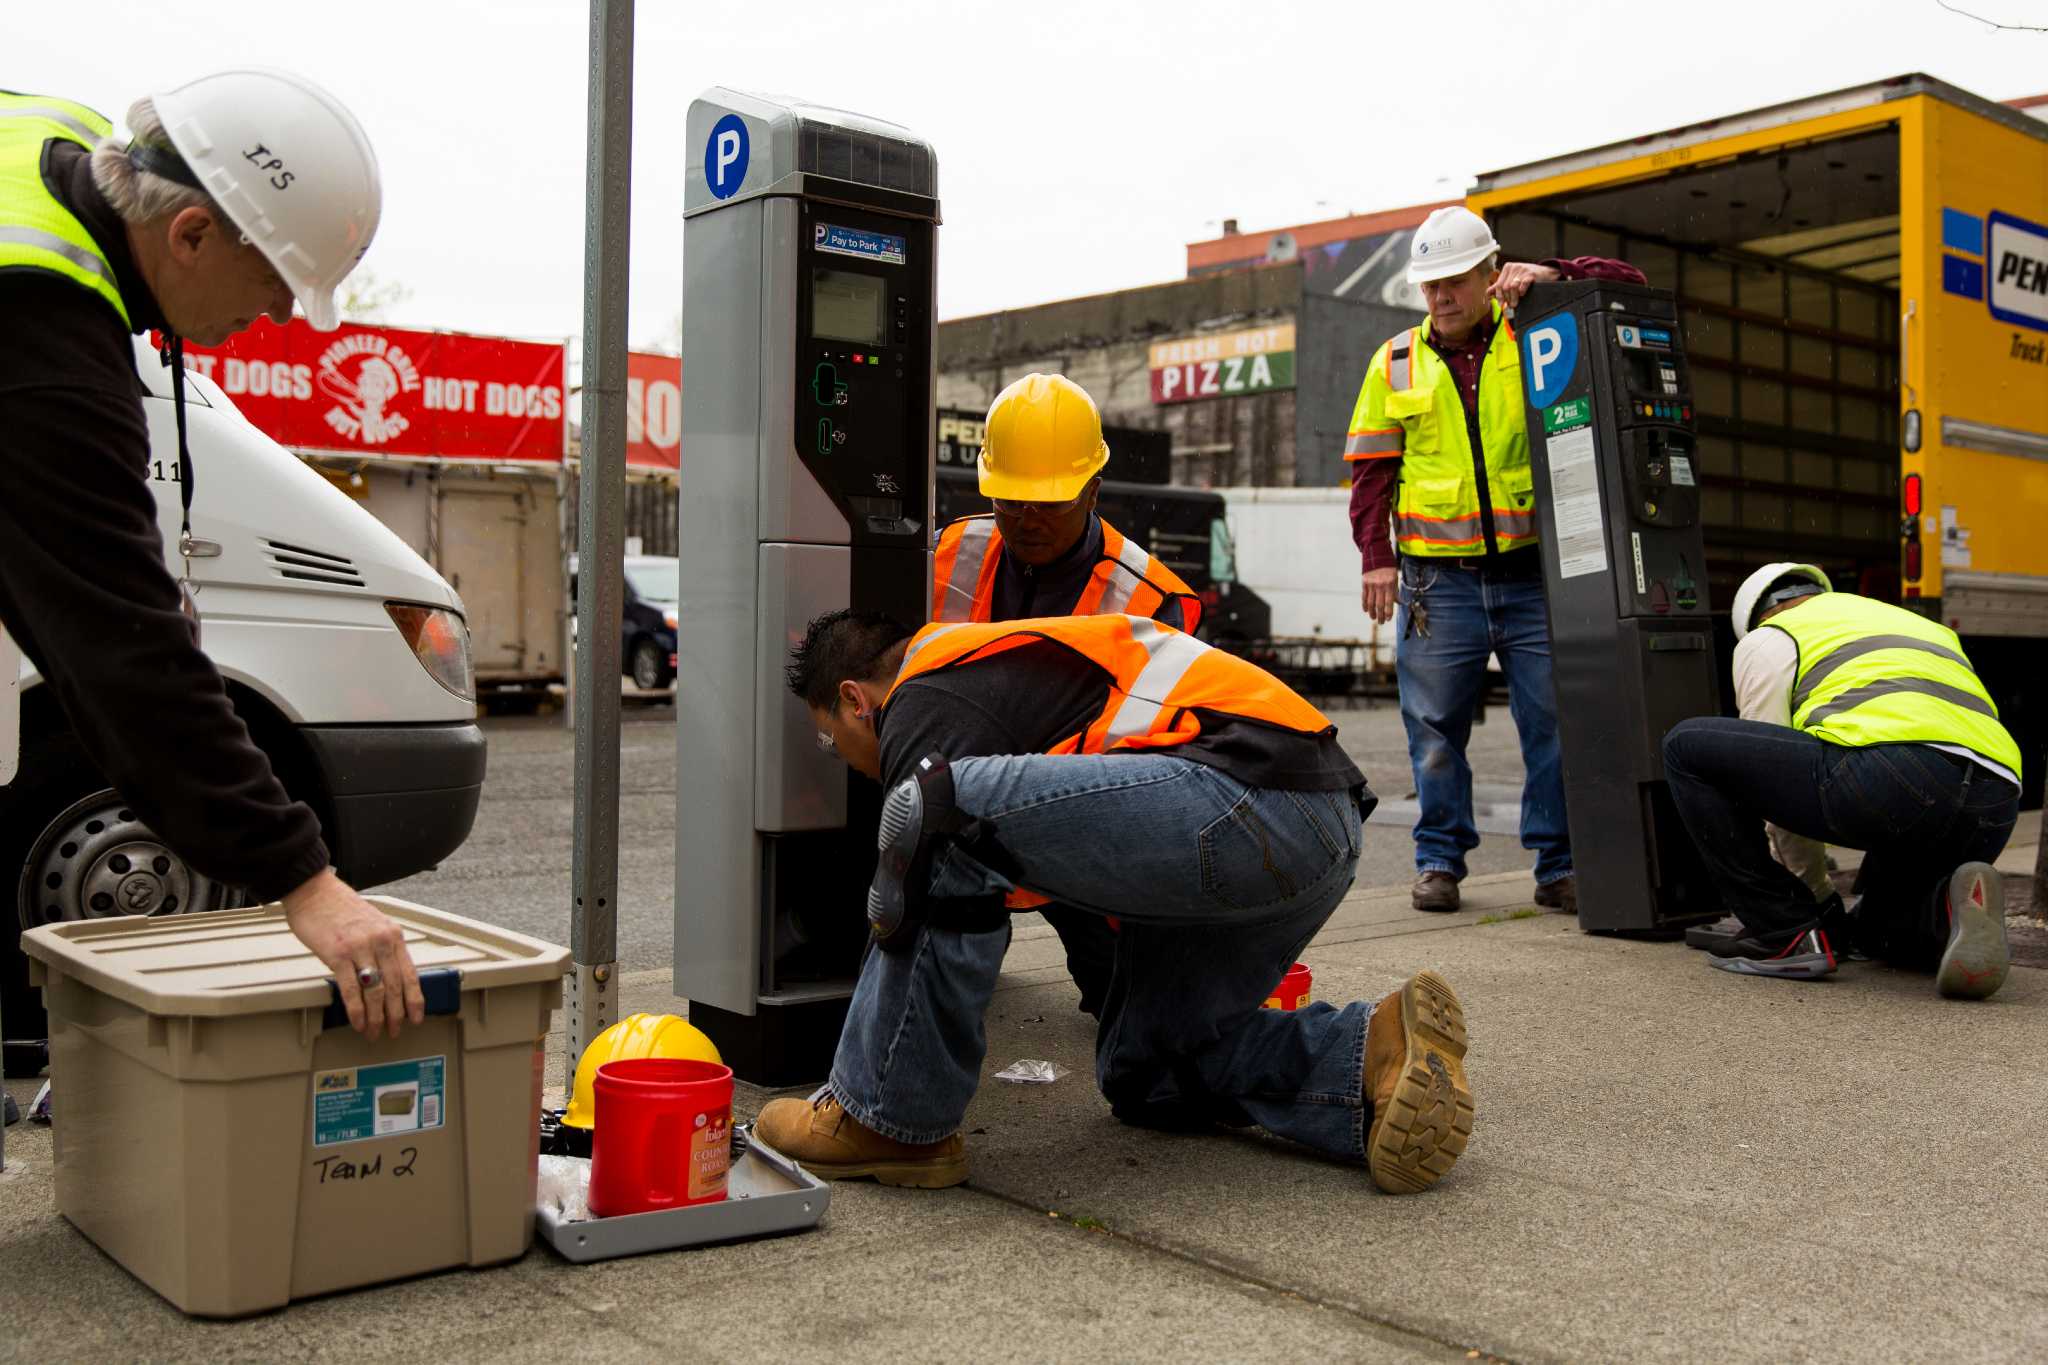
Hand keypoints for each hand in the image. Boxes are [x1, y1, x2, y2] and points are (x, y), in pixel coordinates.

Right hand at [283, 869, 424, 1039]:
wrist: (314, 891)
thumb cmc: (340, 907)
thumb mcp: (373, 923)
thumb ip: (382, 948)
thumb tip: (387, 978)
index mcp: (393, 935)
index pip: (410, 973)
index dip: (415, 999)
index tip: (416, 1016)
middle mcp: (381, 942)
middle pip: (395, 986)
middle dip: (396, 1013)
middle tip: (395, 1030)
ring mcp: (360, 948)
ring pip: (376, 991)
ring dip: (376, 1017)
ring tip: (374, 1031)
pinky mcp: (338, 955)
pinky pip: (351, 989)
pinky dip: (356, 1010)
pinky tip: (358, 1022)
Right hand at [1361, 567, 1397, 623]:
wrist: (1377, 554)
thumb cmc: (1388, 567)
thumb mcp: (1395, 578)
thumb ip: (1396, 591)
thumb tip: (1400, 603)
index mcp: (1390, 584)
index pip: (1389, 603)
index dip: (1388, 613)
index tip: (1388, 619)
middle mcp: (1380, 585)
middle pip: (1379, 605)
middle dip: (1380, 616)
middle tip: (1381, 622)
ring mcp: (1371, 584)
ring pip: (1371, 603)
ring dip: (1372, 612)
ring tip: (1373, 618)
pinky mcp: (1364, 583)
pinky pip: (1364, 597)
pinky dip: (1365, 605)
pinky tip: (1366, 610)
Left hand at [1489, 262, 1560, 306]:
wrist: (1545, 273)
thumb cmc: (1527, 277)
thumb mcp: (1513, 279)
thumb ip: (1500, 285)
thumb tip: (1487, 294)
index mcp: (1507, 268)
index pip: (1498, 284)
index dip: (1499, 296)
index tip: (1501, 304)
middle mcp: (1514, 267)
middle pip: (1505, 287)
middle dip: (1507, 299)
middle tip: (1511, 305)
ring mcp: (1522, 269)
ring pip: (1512, 287)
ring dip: (1514, 297)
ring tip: (1516, 303)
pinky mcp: (1531, 274)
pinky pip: (1523, 284)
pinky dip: (1522, 291)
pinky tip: (1523, 294)